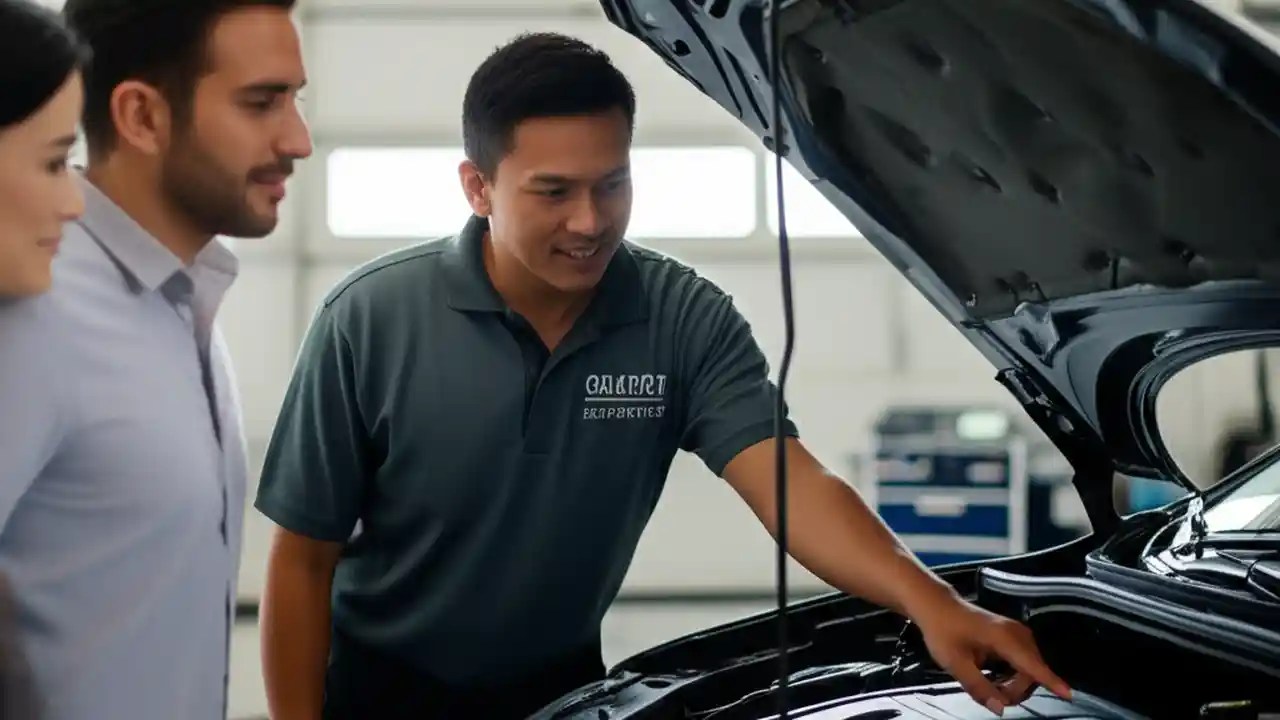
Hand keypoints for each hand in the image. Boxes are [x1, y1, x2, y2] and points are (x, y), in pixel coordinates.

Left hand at [912, 597, 1070, 715]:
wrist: (936, 608)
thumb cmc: (943, 633)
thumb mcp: (955, 664)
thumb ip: (979, 687)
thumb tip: (1000, 709)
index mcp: (1004, 638)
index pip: (1033, 664)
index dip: (1051, 681)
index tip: (1069, 694)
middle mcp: (1016, 634)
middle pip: (1032, 671)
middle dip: (1016, 690)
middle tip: (992, 697)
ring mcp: (1016, 633)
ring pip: (1028, 668)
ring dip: (1014, 684)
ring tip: (990, 688)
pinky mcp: (1012, 636)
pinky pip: (1022, 661)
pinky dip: (1012, 674)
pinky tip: (994, 679)